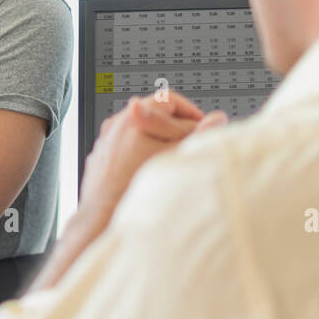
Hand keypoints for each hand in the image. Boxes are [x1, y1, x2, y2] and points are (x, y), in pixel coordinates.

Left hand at [79, 91, 226, 220]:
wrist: (103, 218)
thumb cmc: (135, 187)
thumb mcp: (178, 156)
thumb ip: (201, 134)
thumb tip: (217, 120)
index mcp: (134, 116)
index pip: (171, 101)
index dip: (193, 114)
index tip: (203, 128)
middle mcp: (115, 125)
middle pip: (155, 118)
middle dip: (176, 132)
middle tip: (190, 148)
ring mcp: (106, 143)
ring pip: (140, 136)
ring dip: (158, 145)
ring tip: (170, 164)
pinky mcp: (102, 161)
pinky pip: (126, 151)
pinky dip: (140, 157)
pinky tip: (150, 175)